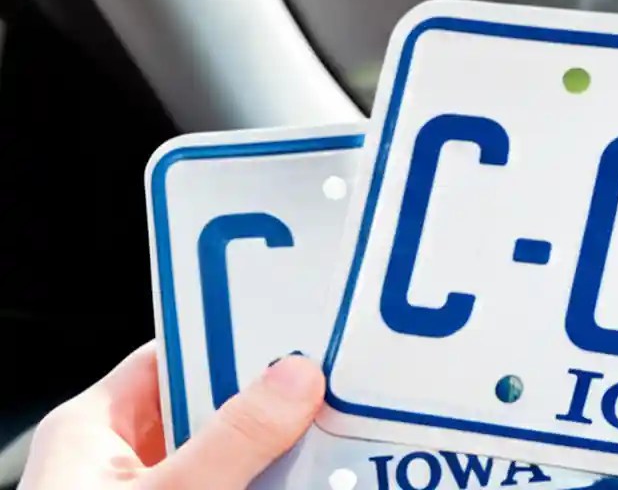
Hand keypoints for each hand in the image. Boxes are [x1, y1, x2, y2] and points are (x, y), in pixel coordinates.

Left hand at [19, 342, 323, 488]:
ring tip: (335, 443)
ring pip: (227, 461)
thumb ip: (235, 439)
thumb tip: (294, 378)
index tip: (293, 333)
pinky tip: (316, 484)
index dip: (230, 339)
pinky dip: (268, 489)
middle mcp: (117, 463)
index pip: (171, 355)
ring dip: (277, 457)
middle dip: (268, 405)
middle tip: (328, 390)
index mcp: (93, 431)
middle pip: (207, 410)